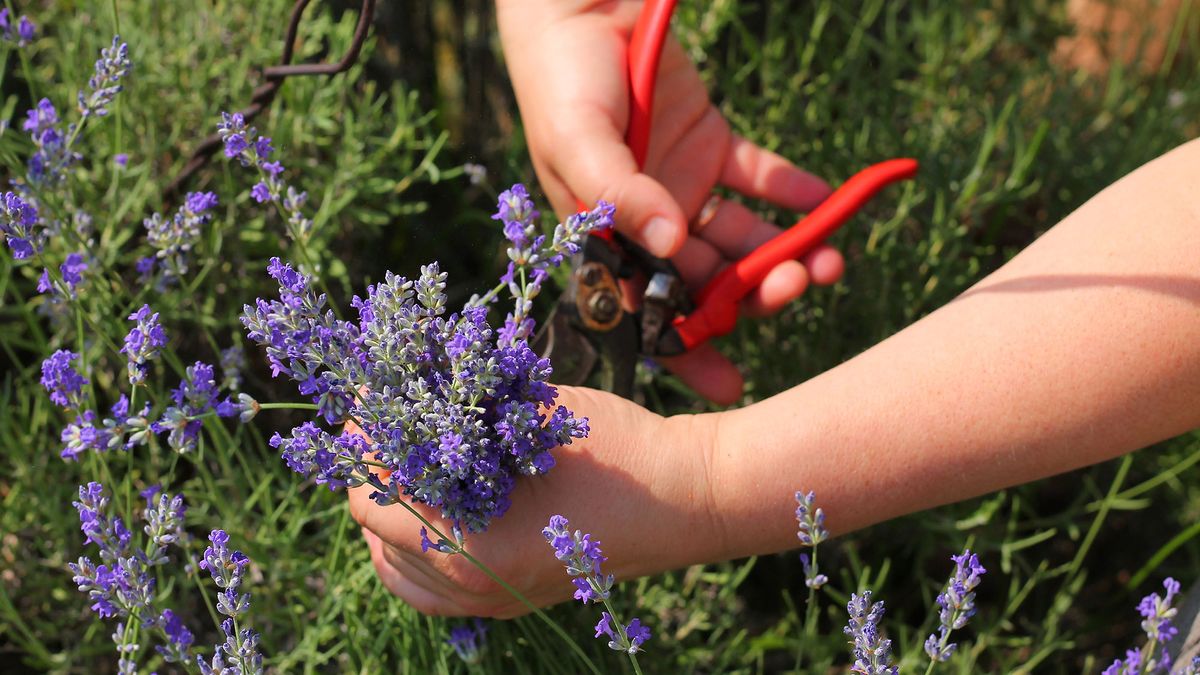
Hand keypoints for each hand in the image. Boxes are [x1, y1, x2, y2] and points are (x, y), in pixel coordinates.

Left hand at [347, 386, 722, 617]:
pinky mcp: (508, 596)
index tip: (371, 395)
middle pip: (375, 536)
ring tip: (401, 460)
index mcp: (473, 549)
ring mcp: (491, 601)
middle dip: (372, 472)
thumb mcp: (534, 418)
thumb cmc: (620, 454)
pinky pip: (432, 585)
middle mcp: (473, 588)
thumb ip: (463, 411)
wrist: (687, 499)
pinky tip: (431, 503)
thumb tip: (402, 386)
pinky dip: (415, 546)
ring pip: (396, 569)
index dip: (363, 442)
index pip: (372, 501)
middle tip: (384, 421)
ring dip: (387, 512)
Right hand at [496, 0, 844, 403]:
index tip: (731, 384)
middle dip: (754, 292)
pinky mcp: (712, 142)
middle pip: (710, 276)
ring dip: (786, 250)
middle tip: (798, 286)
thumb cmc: (563, 81)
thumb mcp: (578, 140)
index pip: (651, 306)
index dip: (688, 347)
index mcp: (610, 236)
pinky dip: (794, 191)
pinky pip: (760, 176)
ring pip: (742, 235)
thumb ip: (621, 194)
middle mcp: (651, 221)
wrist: (582, 8)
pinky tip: (828, 201)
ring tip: (831, 257)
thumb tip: (670, 247)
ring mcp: (684, 183)